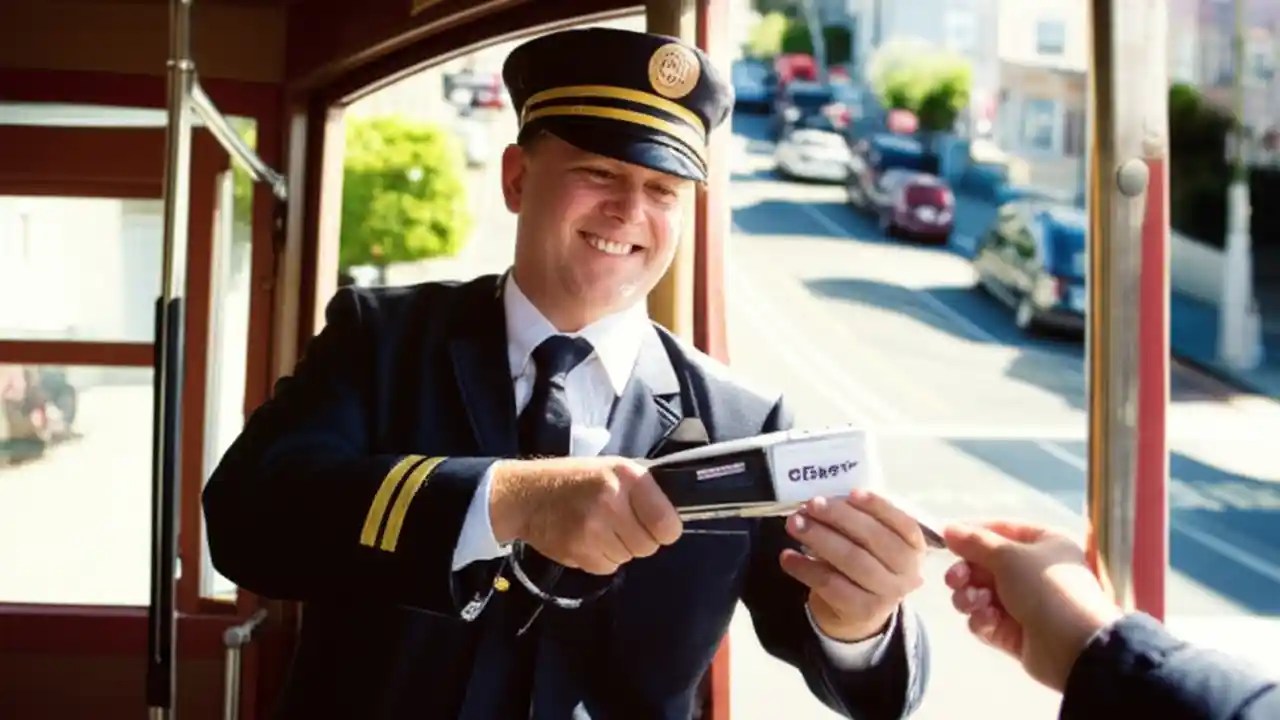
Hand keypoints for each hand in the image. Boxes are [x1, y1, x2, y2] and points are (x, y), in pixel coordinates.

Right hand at [489, 456, 681, 574]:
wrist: (527, 496)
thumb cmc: (577, 479)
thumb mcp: (614, 469)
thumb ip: (643, 492)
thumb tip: (673, 518)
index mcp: (627, 477)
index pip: (667, 523)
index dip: (665, 530)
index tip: (657, 527)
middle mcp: (612, 502)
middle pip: (648, 545)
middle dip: (639, 540)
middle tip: (621, 525)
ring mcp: (594, 529)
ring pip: (627, 557)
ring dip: (619, 549)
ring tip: (600, 529)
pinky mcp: (579, 551)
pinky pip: (607, 568)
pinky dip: (601, 558)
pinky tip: (587, 539)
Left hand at [780, 490, 926, 641]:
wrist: (859, 613)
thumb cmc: (865, 561)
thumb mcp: (871, 540)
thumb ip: (858, 519)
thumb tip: (824, 501)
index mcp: (914, 548)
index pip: (903, 524)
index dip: (878, 507)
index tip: (851, 492)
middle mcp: (907, 573)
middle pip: (873, 540)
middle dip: (839, 518)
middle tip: (811, 504)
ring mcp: (886, 595)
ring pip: (852, 561)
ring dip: (820, 538)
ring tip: (795, 523)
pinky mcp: (861, 611)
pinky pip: (830, 584)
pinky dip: (805, 567)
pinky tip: (787, 556)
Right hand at [943, 521, 1123, 691]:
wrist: (1076, 646)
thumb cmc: (1047, 588)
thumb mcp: (1008, 556)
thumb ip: (974, 542)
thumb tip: (948, 529)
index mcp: (1044, 545)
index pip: (1001, 530)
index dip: (973, 534)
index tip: (946, 539)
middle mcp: (1035, 572)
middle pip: (986, 565)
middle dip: (966, 573)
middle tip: (955, 580)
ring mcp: (1026, 604)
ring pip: (981, 594)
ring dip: (970, 597)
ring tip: (974, 602)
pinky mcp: (1016, 633)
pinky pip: (987, 620)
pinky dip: (982, 619)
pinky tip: (988, 620)